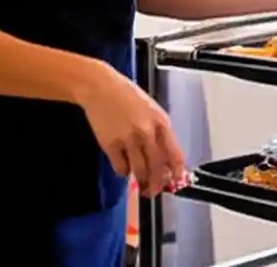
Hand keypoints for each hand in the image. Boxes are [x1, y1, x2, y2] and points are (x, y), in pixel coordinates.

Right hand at [77, 63, 186, 197]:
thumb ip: (159, 132)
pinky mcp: (110, 144)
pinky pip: (121, 168)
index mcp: (161, 123)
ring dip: (140, 181)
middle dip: (156, 184)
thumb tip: (166, 158)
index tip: (175, 182)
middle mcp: (147, 132)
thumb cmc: (125, 96)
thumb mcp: (151, 110)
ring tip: (139, 183)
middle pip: (157, 168)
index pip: (175, 155)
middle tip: (153, 191)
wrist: (99, 87)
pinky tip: (122, 164)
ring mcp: (128, 139)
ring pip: (139, 171)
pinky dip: (123, 171)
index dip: (177, 174)